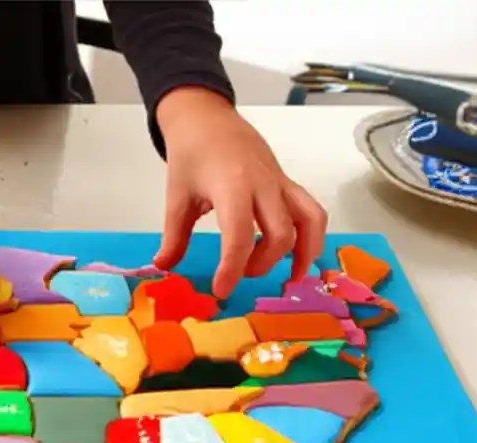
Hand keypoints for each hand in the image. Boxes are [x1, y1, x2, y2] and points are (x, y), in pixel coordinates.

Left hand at [154, 87, 327, 297]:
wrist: (206, 117)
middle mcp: (263, 184)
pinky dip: (312, 236)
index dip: (232, 268)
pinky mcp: (287, 182)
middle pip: (279, 234)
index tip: (221, 290)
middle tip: (240, 273)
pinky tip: (299, 257)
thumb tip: (164, 267)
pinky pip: (311, 210)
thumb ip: (174, 235)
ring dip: (303, 253)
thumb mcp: (177, 196)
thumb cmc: (190, 155)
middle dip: (262, 263)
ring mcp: (279, 182)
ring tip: (289, 278)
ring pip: (308, 221)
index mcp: (231, 186)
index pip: (239, 235)